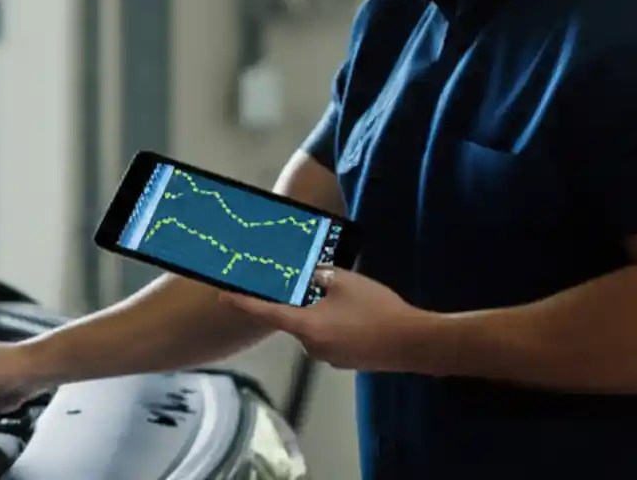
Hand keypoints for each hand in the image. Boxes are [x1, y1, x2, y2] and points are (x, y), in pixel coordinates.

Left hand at [220, 267, 438, 372]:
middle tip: (296, 280)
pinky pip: (327, 336)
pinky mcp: (343, 360)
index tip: (223, 295)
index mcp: (306, 326)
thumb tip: (306, 276)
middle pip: (291, 319)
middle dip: (291, 300)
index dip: (243, 302)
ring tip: (338, 295)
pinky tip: (350, 313)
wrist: (413, 343)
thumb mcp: (344, 282)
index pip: (266, 312)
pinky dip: (329, 322)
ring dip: (314, 311)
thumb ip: (318, 277)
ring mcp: (327, 357)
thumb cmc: (377, 309)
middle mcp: (311, 346)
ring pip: (311, 327)